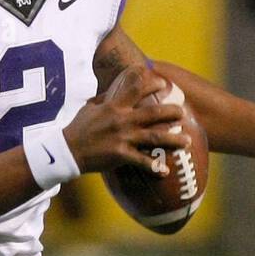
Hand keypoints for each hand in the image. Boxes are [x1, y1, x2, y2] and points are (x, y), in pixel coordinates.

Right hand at [64, 66, 192, 173]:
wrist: (67, 150)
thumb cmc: (78, 128)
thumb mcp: (89, 108)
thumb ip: (104, 99)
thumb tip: (110, 90)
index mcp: (114, 106)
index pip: (136, 88)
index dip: (152, 84)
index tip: (164, 83)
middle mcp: (122, 120)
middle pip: (153, 113)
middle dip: (171, 111)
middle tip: (183, 112)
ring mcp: (122, 138)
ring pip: (154, 137)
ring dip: (173, 139)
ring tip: (187, 141)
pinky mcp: (120, 155)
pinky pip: (142, 162)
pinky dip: (154, 167)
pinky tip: (165, 171)